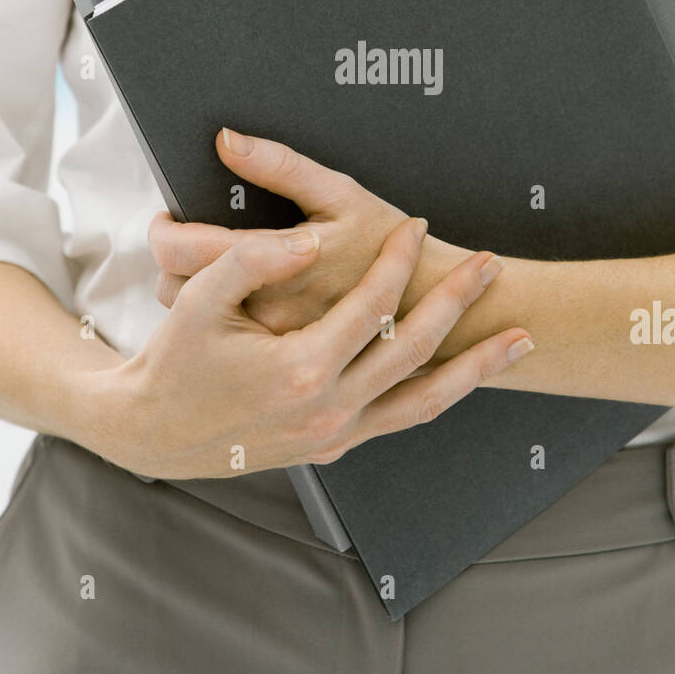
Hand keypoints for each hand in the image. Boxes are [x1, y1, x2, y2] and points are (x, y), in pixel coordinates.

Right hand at [99, 217, 530, 478]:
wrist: (155, 433)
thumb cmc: (175, 360)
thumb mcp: (198, 300)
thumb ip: (254, 260)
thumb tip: (309, 240)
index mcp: (299, 370)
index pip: (371, 306)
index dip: (397, 261)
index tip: (415, 226)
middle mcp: (328, 409)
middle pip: (413, 348)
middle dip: (457, 301)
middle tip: (490, 265)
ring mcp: (336, 435)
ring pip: (424, 397)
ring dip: (476, 366)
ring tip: (520, 338)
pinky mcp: (335, 447)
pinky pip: (402, 420)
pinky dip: (439, 395)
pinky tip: (464, 377)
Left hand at [149, 128, 466, 334]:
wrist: (430, 307)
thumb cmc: (384, 244)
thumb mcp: (339, 194)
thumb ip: (280, 166)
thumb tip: (226, 140)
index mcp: (273, 263)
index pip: (183, 250)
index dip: (163, 229)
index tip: (166, 217)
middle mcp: (265, 310)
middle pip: (175, 289)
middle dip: (172, 260)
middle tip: (182, 236)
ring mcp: (269, 342)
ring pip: (196, 320)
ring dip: (191, 291)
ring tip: (208, 265)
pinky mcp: (276, 360)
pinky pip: (224, 340)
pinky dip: (220, 316)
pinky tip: (234, 296)